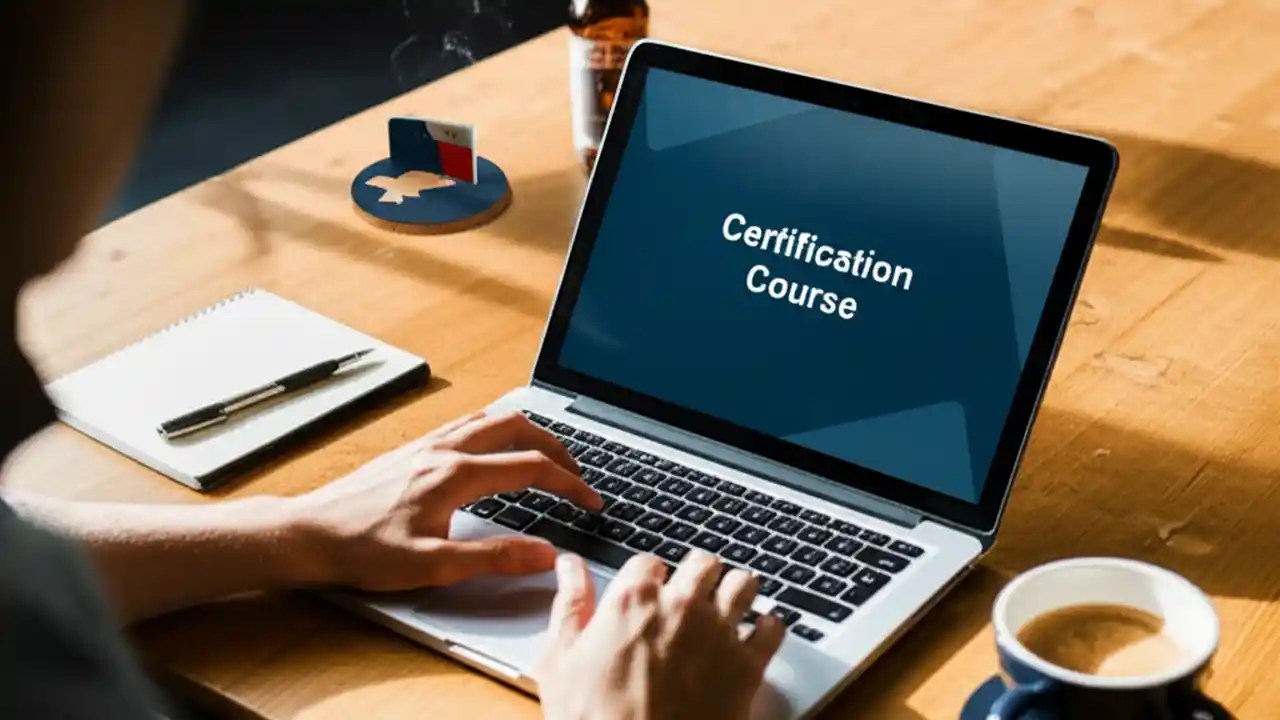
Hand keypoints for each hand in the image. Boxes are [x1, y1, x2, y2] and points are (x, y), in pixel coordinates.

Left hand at [289, 411, 601, 590]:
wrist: (309, 533)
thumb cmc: (362, 551)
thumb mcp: (431, 567)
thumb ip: (493, 559)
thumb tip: (543, 553)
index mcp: (455, 475)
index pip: (531, 468)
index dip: (571, 484)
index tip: (591, 502)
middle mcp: (444, 449)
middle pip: (518, 427)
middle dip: (557, 447)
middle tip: (577, 474)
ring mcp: (427, 443)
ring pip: (493, 418)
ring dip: (528, 432)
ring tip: (548, 455)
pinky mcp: (414, 448)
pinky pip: (468, 423)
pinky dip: (497, 429)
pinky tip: (496, 448)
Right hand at [538, 551, 786, 719]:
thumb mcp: (560, 660)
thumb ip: (569, 604)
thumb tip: (569, 566)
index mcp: (632, 599)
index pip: (649, 561)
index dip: (649, 577)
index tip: (649, 591)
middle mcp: (680, 606)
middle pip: (703, 564)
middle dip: (697, 576)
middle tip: (691, 595)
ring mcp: (718, 633)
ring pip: (744, 584)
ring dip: (736, 592)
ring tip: (729, 606)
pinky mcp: (747, 666)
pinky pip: (774, 628)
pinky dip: (769, 627)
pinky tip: (758, 635)